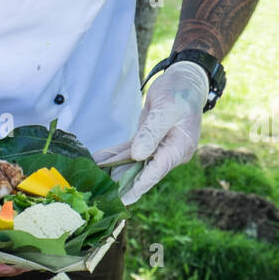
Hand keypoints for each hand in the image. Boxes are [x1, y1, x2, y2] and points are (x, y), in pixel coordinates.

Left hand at [94, 60, 208, 203]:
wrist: (184, 80)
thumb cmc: (180, 92)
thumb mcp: (167, 109)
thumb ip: (152, 132)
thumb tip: (138, 156)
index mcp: (179, 148)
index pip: (156, 171)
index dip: (138, 185)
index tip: (123, 198)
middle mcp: (169, 152)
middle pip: (143, 171)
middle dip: (121, 181)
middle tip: (101, 193)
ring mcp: (159, 147)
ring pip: (133, 162)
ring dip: (114, 169)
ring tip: (93, 178)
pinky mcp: (148, 140)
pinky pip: (129, 151)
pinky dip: (115, 155)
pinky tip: (99, 160)